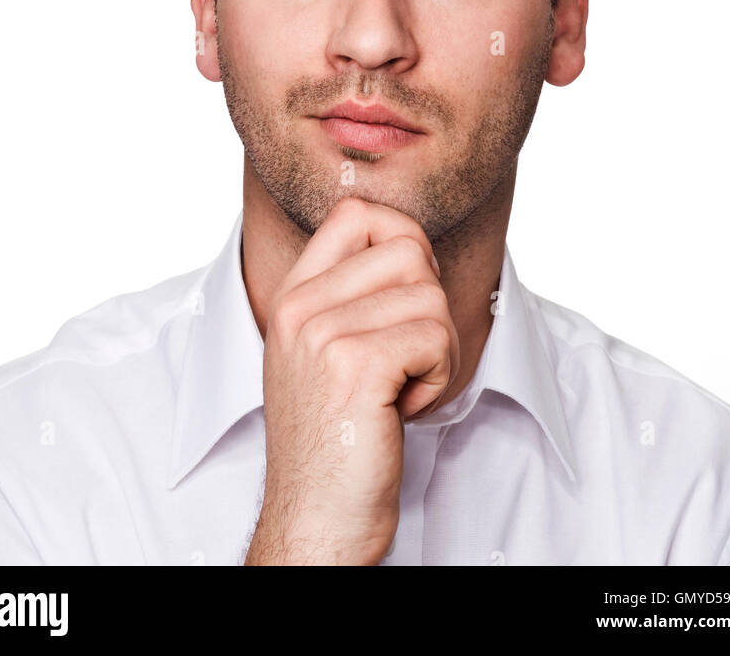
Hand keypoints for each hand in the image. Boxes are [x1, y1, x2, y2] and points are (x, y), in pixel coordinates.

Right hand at [244, 196, 458, 565]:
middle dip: (428, 306)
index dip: (402, 244)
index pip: (357, 212)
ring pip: (430, 296)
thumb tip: (412, 241)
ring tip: (400, 390)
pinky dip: (437, 379)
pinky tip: (403, 410)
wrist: (316, 519)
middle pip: (408, 249)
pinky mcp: (355, 366)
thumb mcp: (325, 353)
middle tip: (404, 359)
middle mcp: (298, 306)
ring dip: (436, 350)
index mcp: (292, 296)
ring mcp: (322, 333)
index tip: (401, 302)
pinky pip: (436, 337)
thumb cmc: (337, 440)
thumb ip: (352, 294)